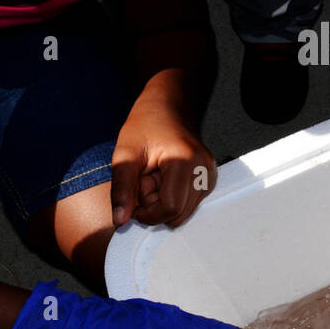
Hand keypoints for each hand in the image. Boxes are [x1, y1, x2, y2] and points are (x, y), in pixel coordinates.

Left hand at [111, 101, 215, 228]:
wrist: (166, 107)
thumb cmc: (144, 125)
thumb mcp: (125, 155)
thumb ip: (122, 189)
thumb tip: (120, 221)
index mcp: (185, 160)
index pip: (169, 208)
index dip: (147, 212)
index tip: (133, 196)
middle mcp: (204, 169)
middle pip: (178, 214)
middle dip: (155, 207)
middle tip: (144, 181)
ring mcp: (209, 174)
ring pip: (184, 213)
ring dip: (163, 203)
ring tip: (154, 178)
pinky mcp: (208, 179)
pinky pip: (188, 204)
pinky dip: (172, 198)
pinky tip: (164, 179)